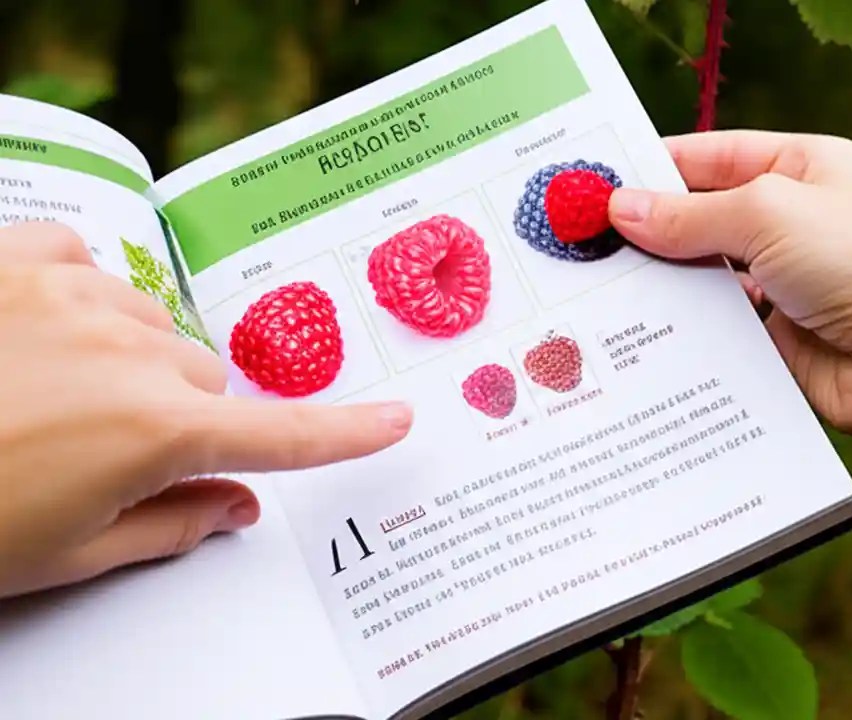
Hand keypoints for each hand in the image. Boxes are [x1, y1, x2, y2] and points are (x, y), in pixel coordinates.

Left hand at [0, 222, 412, 597]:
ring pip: (153, 327)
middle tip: (119, 454)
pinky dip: (82, 295)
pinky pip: (86, 264)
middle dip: (183, 415)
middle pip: (207, 379)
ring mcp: (74, 299)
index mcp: (155, 433)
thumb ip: (173, 525)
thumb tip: (233, 505)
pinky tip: (48, 329)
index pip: (282, 438)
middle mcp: (131, 354)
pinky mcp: (17, 264)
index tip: (395, 422)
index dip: (346, 435)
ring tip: (59, 398)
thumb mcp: (70, 553)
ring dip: (131, 360)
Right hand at [609, 130, 851, 475]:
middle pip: (707, 220)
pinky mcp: (783, 344)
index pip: (717, 157)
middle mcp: (799, 225)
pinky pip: (721, 333)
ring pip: (709, 281)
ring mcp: (792, 287)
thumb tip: (622, 208)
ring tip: (599, 291)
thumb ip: (690, 214)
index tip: (597, 183)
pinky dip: (688, 334)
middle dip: (652, 232)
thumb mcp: (768, 213)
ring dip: (666, 286)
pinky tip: (643, 337)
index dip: (658, 168)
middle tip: (584, 244)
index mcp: (807, 170)